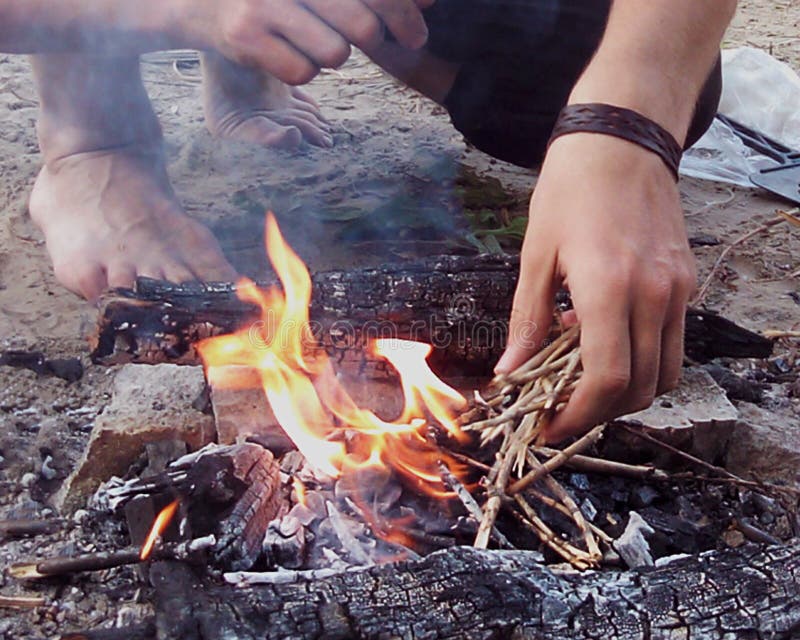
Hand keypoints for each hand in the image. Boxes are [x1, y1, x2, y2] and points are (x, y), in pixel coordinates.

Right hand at [181, 0, 430, 84]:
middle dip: (377, 39)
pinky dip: (302, 69)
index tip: (418, 33)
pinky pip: (302, 72)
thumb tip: (426, 1)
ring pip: (334, 54)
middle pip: (361, 26)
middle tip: (377, 41)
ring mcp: (264, 4)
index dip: (402, 12)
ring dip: (332, 54)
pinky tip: (286, 52)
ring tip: (313, 39)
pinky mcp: (246, 36)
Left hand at [495, 133, 695, 441]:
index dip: (577, 416)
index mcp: (609, 288)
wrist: (622, 140)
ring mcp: (677, 290)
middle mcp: (654, 296)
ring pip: (664, 372)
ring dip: (625, 390)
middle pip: (640, 388)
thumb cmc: (569, 190)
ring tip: (582, 376)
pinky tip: (604, 336)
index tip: (550, 426)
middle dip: (599, 412)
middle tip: (562, 410)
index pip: (607, 381)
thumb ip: (526, 319)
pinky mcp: (686, 281)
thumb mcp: (535, 254)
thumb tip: (508, 371)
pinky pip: (671, 342)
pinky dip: (641, 358)